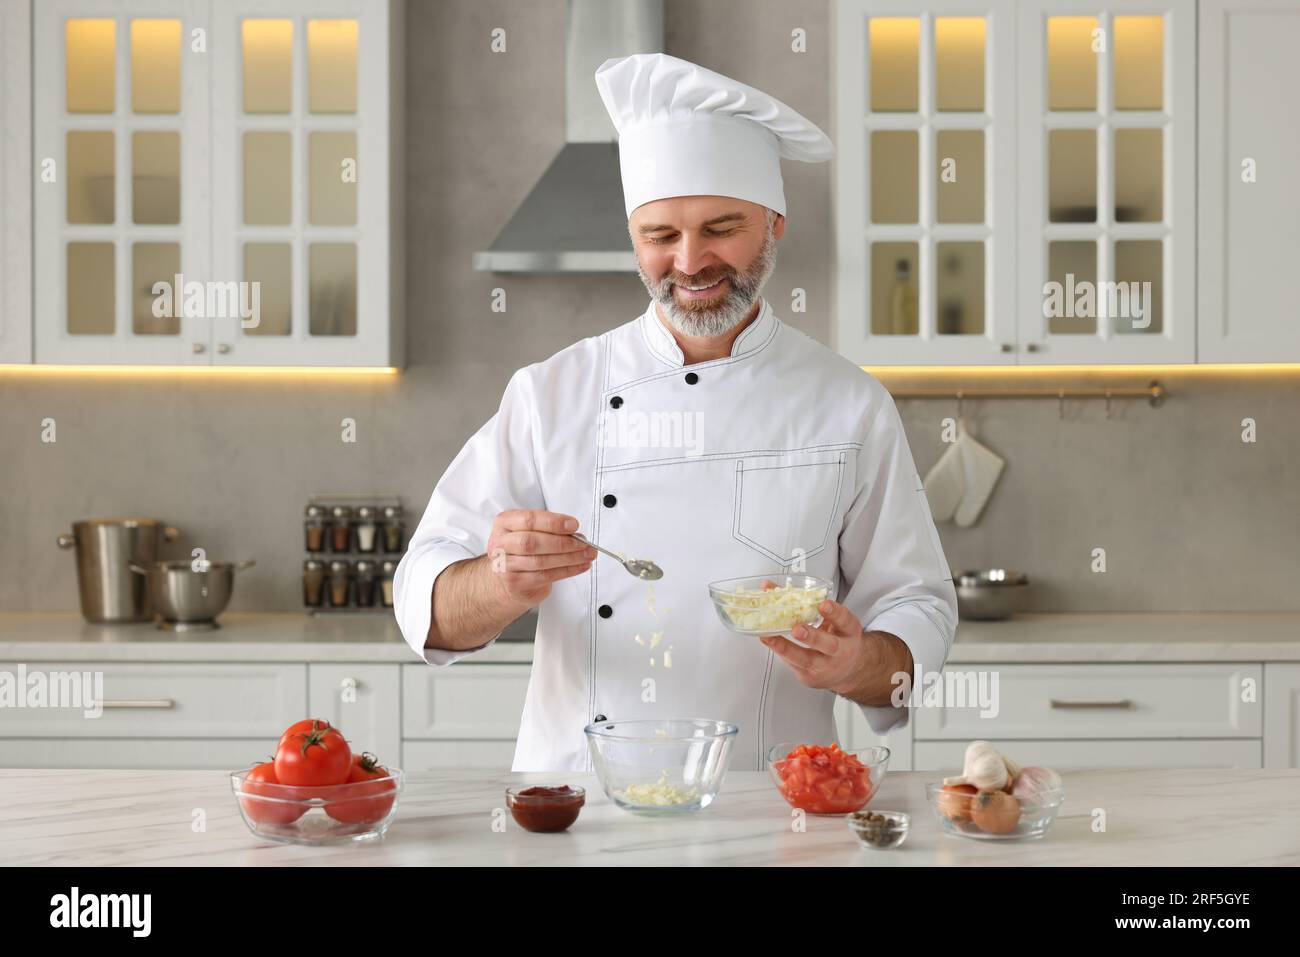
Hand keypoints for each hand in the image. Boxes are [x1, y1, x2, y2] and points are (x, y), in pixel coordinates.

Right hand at [485, 509, 595, 606]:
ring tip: (586, 555)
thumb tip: (575, 534)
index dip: (553, 523)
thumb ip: (549, 528)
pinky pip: (545, 576)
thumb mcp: (530, 530)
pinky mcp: (515, 583)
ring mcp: (505, 565)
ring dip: (569, 558)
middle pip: (532, 542)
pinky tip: (579, 566)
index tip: (573, 525)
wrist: (505, 578)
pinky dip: (567, 571)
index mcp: (504, 523)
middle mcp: (500, 543)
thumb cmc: (522, 549)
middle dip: (563, 543)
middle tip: (583, 543)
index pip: (529, 520)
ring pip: (540, 561)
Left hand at [759, 598, 874, 697]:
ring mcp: (825, 667)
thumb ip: (810, 604)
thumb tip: (771, 588)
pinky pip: (793, 664)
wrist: (848, 669)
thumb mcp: (834, 619)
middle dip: (812, 637)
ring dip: (786, 648)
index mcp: (848, 632)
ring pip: (806, 660)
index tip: (823, 604)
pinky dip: (779, 652)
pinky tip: (769, 642)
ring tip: (770, 637)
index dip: (835, 612)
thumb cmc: (838, 638)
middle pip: (829, 645)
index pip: (845, 621)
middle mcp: (840, 651)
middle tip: (797, 629)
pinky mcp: (810, 677)